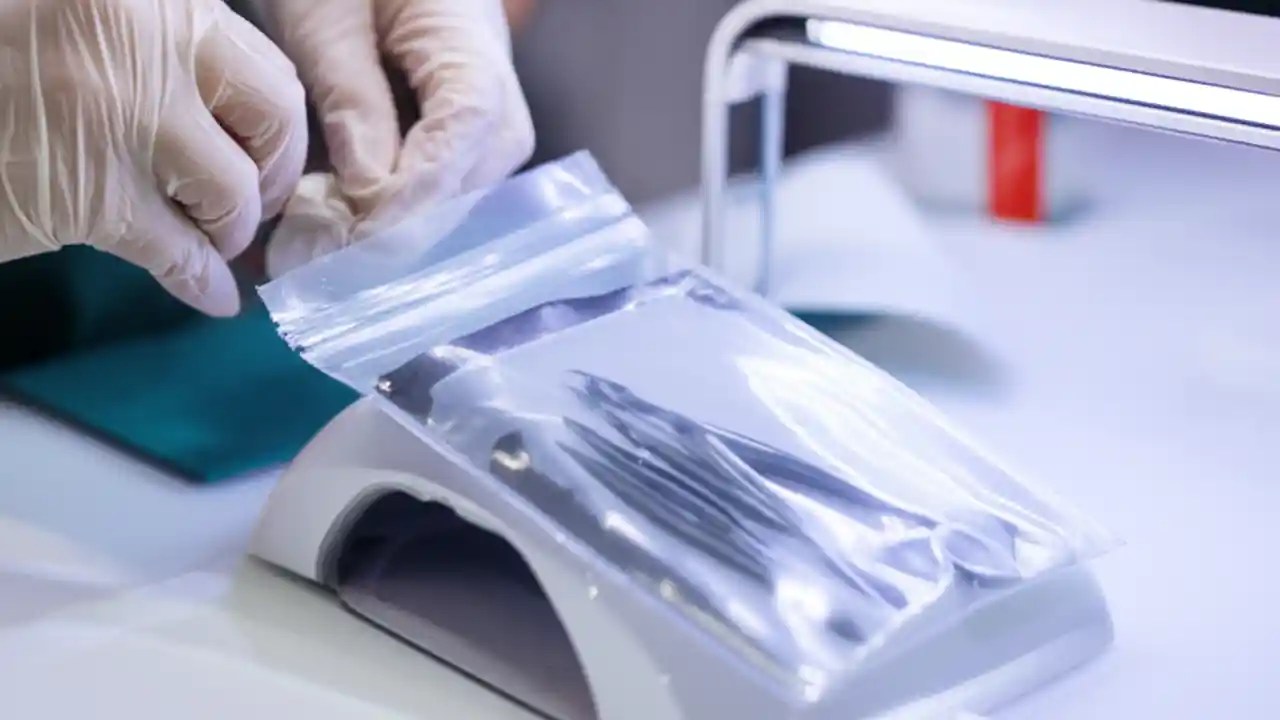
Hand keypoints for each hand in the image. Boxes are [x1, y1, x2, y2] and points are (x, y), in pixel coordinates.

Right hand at [0, 0, 307, 315]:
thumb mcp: (75, 24)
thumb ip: (139, 47)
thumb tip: (209, 107)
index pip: (254, 59)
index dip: (267, 116)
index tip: (259, 145)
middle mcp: (146, 40)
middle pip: (273, 115)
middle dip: (275, 168)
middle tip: (254, 198)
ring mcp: (123, 118)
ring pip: (232, 190)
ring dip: (231, 228)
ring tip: (213, 239)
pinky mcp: (92, 195)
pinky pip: (182, 251)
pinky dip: (203, 280)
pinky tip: (210, 294)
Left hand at [265, 0, 534, 276]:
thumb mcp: (326, 14)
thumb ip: (353, 98)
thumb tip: (366, 192)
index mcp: (472, 42)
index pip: (464, 131)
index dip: (415, 195)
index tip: (355, 239)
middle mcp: (496, 88)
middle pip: (470, 178)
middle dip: (401, 230)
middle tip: (319, 266)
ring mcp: (481, 114)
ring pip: (457, 194)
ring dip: (393, 231)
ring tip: (318, 258)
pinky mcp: (454, 130)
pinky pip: (436, 186)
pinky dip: (390, 214)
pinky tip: (336, 232)